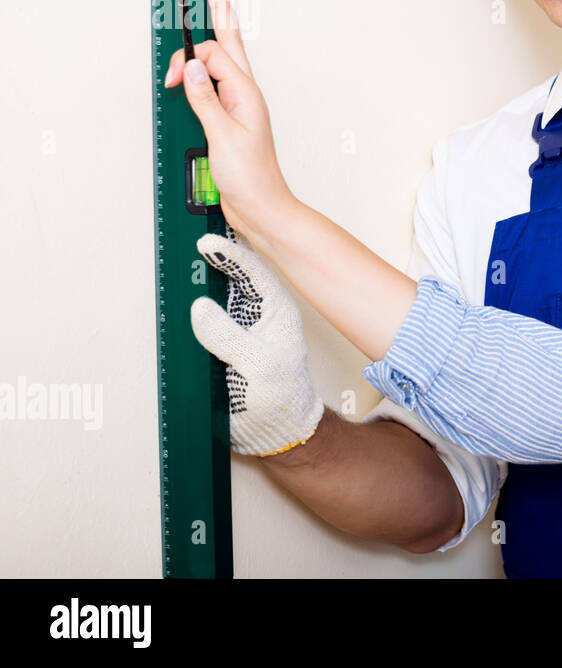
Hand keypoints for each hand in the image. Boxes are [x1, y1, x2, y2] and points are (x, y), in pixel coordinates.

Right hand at [162, 0, 293, 240]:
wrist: (261, 206)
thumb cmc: (250, 177)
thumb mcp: (224, 136)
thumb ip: (206, 100)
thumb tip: (192, 66)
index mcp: (246, 94)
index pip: (214, 57)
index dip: (189, 61)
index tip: (173, 78)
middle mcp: (244, 94)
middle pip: (229, 43)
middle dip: (221, 9)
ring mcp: (238, 104)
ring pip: (224, 59)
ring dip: (215, 32)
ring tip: (218, 1)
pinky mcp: (229, 118)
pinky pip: (216, 82)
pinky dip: (207, 65)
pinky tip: (208, 56)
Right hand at [190, 227, 324, 456]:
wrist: (273, 430)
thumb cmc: (282, 396)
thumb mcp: (260, 364)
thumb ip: (230, 337)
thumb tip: (199, 308)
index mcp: (276, 310)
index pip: (254, 272)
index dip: (232, 254)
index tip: (206, 242)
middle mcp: (256, 314)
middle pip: (230, 278)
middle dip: (209, 260)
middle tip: (183, 243)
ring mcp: (236, 328)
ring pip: (212, 297)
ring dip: (194, 282)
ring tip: (172, 264)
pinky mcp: (218, 344)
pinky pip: (198, 321)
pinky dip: (184, 310)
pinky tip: (168, 300)